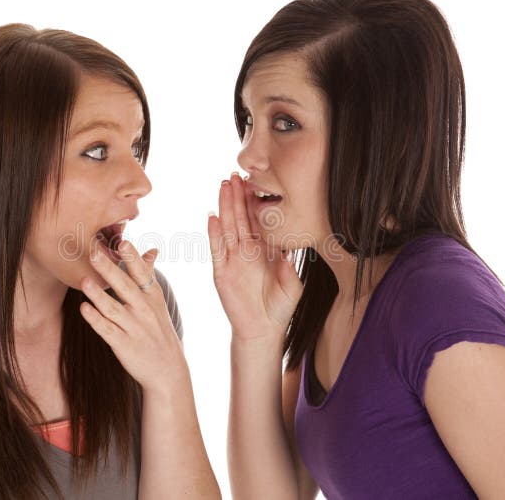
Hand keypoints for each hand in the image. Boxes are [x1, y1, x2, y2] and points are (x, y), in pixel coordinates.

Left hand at [79, 241, 187, 393]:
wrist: (167, 370)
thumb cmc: (159, 331)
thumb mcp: (158, 302)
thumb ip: (148, 276)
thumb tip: (152, 249)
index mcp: (153, 297)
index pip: (142, 273)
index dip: (132, 258)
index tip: (123, 242)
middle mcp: (145, 311)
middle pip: (125, 286)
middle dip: (109, 269)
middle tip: (94, 253)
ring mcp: (134, 328)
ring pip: (113, 308)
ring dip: (98, 295)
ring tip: (84, 281)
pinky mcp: (123, 345)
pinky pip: (107, 330)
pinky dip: (95, 320)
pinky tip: (84, 309)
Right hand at [207, 173, 302, 342]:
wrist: (263, 330)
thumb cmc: (279, 308)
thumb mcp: (293, 286)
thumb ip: (290, 270)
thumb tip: (288, 253)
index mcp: (264, 251)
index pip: (257, 221)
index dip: (254, 202)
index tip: (254, 182)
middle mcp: (246, 252)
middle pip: (240, 219)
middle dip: (237, 197)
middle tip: (234, 175)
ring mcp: (232, 261)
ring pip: (227, 228)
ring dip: (225, 208)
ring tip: (222, 187)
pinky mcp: (222, 273)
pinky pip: (217, 251)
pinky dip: (214, 235)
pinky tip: (212, 217)